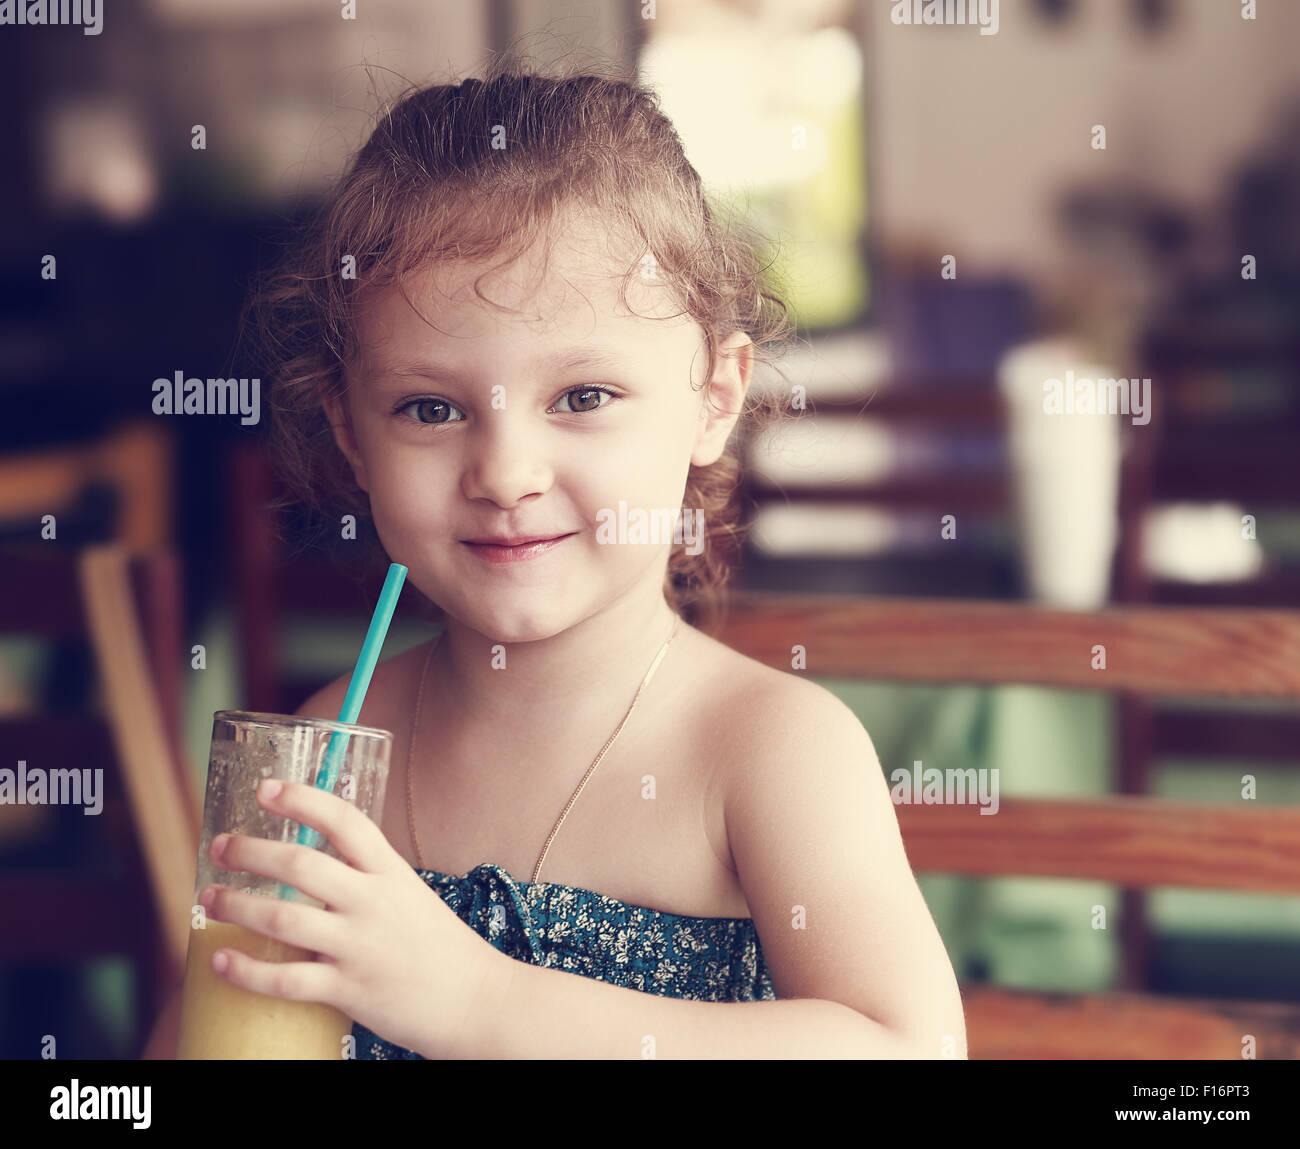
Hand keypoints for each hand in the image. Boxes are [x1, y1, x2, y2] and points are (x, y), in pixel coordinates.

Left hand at [199, 777, 506, 1058]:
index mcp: (391, 871)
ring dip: (236, 906)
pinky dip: (246, 970)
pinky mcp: (348, 990)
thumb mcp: (410, 894)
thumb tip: (311, 867)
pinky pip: (285, 980)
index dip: (301, 799)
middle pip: (300, 864)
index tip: (265, 788)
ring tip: (208, 898)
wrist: (474, 999)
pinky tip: (221, 960)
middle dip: (250, 852)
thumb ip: (366, 879)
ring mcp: (359, 946)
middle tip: (220, 846)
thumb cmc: (439, 945)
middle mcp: (373, 901)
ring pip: (283, 918)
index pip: (344, 821)